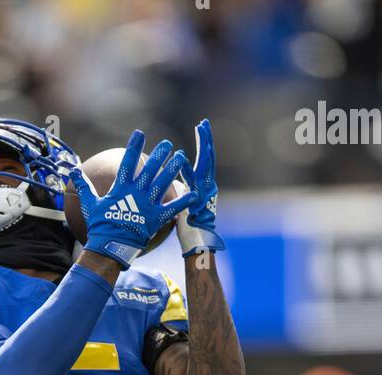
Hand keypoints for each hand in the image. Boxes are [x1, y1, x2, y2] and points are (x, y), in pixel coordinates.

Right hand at [69, 130, 191, 268]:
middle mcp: (136, 193)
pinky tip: (193, 193)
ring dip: (173, 168)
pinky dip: (183, 201)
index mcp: (122, 188)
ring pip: (164, 182)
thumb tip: (72, 172)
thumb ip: (84, 186)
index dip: (134, 146)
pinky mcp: (156, 218)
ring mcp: (147, 205)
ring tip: (181, 156)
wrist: (109, 247)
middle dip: (160, 154)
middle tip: (167, 143)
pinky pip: (172, 208)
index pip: (128, 162)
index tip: (140, 133)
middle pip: (151, 169)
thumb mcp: (89, 204)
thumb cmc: (99, 226)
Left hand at [176, 119, 224, 255]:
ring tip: (199, 129)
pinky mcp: (197, 201)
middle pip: (208, 157)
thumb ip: (183, 190)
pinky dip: (187, 170)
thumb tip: (173, 181)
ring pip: (205, 164)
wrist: (197, 244)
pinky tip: (181, 157)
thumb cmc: (190, 227)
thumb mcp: (186, 204)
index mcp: (205, 186)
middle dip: (206, 140)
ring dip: (202, 146)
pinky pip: (192, 182)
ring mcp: (204, 192)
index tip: (201, 128)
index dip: (204, 144)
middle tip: (203, 123)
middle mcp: (207, 186)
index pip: (205, 160)